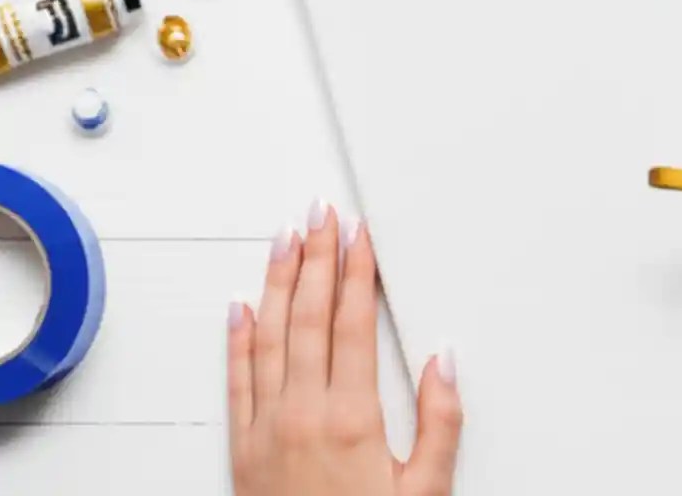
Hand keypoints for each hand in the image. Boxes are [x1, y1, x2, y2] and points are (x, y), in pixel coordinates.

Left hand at [227, 202, 462, 495]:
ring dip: (278, 280)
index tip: (359, 234)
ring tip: (285, 238)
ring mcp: (266, 426)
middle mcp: (302, 412)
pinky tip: (241, 304)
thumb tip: (444, 361)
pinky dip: (237, 337)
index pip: (354, 322)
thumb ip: (440, 423)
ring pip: (269, 334)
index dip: (357, 271)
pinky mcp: (242, 447)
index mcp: (352, 417)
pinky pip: (236, 377)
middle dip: (318, 257)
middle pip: (310, 315)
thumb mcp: (426, 491)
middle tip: (320, 213)